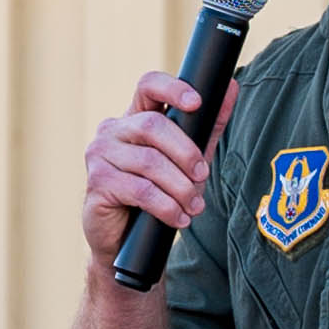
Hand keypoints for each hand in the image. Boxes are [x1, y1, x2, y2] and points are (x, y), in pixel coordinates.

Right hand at [82, 70, 219, 256]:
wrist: (125, 241)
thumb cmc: (155, 196)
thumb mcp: (186, 160)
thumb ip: (206, 125)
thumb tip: (231, 87)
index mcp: (132, 118)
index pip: (148, 86)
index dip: (172, 89)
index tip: (196, 102)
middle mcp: (111, 131)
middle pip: (152, 126)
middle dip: (186, 152)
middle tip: (202, 175)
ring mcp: (99, 156)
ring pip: (149, 162)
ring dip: (180, 187)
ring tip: (194, 206)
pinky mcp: (97, 184)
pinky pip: (140, 190)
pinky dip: (166, 206)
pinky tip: (178, 218)